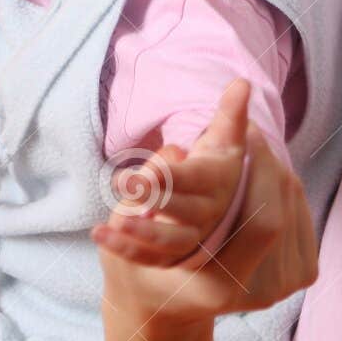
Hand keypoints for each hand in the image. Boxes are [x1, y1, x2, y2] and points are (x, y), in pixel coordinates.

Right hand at [92, 79, 317, 328]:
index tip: (246, 131)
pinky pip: (302, 217)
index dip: (260, 172)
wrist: (164, 308)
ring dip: (276, 172)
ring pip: (296, 209)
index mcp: (219, 286)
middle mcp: (260, 293)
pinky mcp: (299, 275)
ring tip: (252, 148)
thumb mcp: (127, 228)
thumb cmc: (138, 267)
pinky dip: (284, 188)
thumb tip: (174, 148)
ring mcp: (284, 287)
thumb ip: (147, 191)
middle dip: (269, 163)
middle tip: (249, 130)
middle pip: (284, 211)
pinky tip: (262, 173)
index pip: (262, 223)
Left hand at [98, 79, 250, 264]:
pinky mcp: (172, 257)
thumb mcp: (222, 144)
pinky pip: (148, 257)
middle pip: (182, 211)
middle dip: (152, 196)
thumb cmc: (214, 171)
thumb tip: (242, 82)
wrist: (221, 217)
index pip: (196, 180)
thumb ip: (229, 116)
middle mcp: (209, 216)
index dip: (172, 175)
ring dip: (139, 232)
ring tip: (111, 221)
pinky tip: (99, 234)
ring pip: (168, 241)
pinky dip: (123, 247)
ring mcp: (192, 240)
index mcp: (219, 186)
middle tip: (121, 180)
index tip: (148, 168)